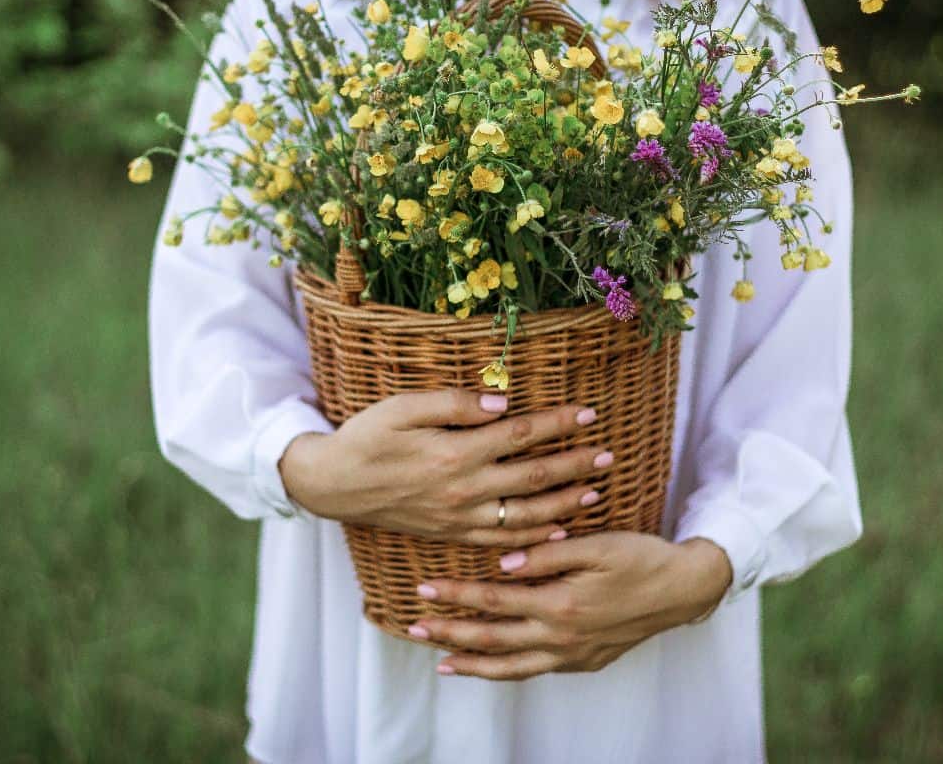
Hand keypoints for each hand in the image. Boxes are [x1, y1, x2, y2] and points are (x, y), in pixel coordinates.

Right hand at [278, 389, 613, 546]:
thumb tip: (502, 403)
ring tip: (595, 492)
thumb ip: (454, 404)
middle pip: (533, 478)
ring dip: (565, 504)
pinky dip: (534, 537)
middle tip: (608, 455)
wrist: (334, 484)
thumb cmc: (367, 436)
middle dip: (575, 465)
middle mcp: (464, 490)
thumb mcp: (403, 407)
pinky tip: (557, 529)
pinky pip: (503, 540)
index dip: (557, 423)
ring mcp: (460, 517)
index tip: (587, 412)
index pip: (520, 436)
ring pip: (525, 515)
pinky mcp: (452, 533)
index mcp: (455, 454)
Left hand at [409, 532, 732, 679]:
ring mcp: (573, 655)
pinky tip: (491, 664)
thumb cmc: (642, 559)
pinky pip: (536, 671)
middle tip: (414, 627)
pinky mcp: (584, 662)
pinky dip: (507, 671)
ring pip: (511, 667)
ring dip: (473, 664)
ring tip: (442, 662)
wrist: (684, 590)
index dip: (456, 596)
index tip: (424, 589)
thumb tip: (502, 564)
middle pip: (492, 640)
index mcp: (560, 605)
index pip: (493, 601)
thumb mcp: (597, 545)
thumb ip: (547, 555)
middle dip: (449, 633)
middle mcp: (561, 637)